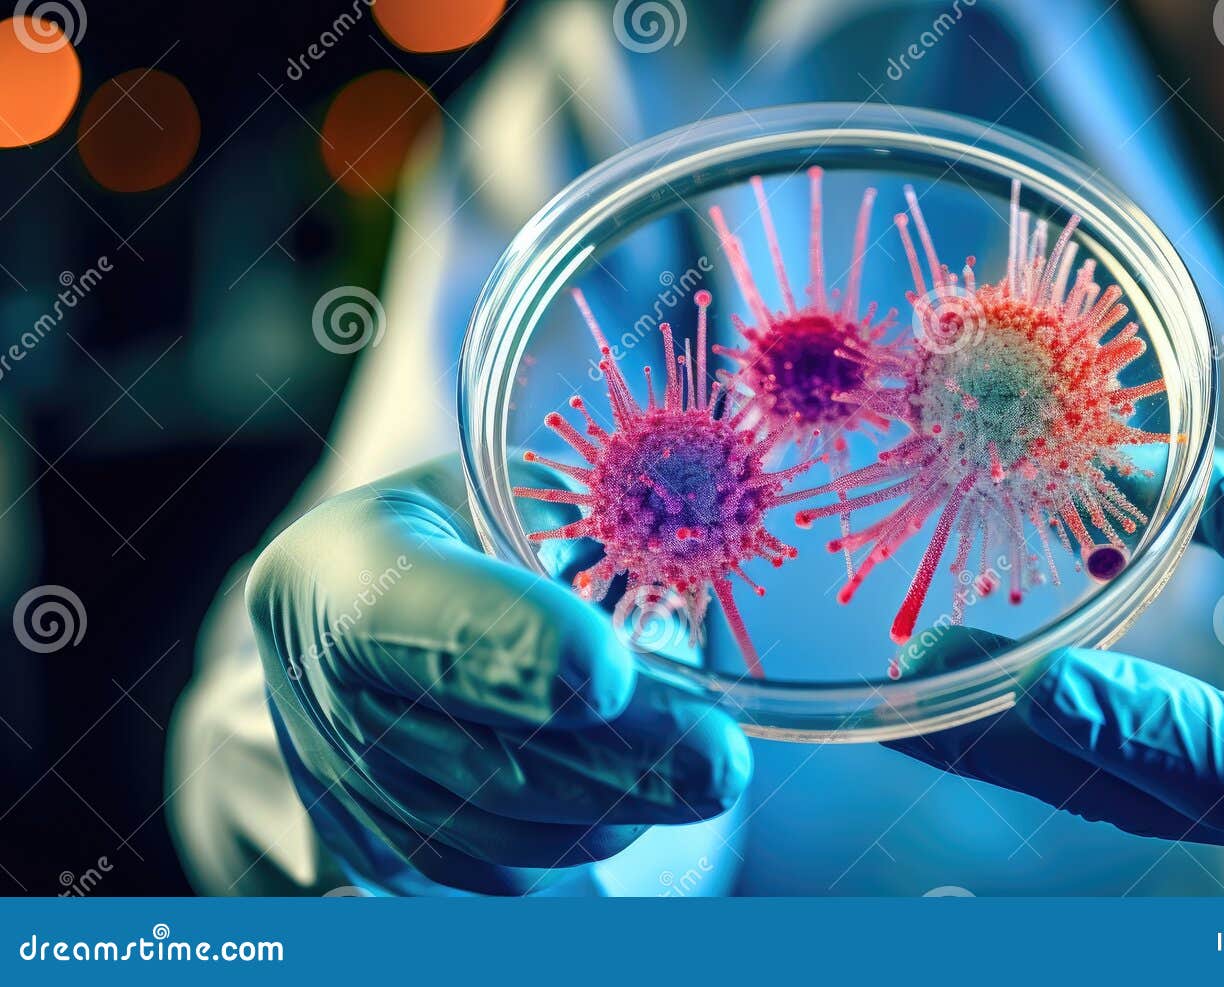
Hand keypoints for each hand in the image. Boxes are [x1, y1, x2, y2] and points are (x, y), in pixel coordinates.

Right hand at [247, 457, 750, 894]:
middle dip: (617, 763)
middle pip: (476, 750)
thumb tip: (681, 599)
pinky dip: (576, 842)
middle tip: (720, 762)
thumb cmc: (476, 531)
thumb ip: (584, 533)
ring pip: (493, 831)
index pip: (418, 615)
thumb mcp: (519, 493)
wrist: (381, 604)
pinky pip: (493, 872)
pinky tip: (630, 799)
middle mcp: (315, 680)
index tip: (611, 676)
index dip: (513, 651)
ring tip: (698, 770)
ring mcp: (337, 777)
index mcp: (343, 564)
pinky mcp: (373, 847)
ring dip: (614, 810)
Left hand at [888, 440, 1223, 867]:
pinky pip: (1123, 777)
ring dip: (1004, 747)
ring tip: (907, 686)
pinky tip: (963, 694)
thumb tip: (1204, 500)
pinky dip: (1040, 738)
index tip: (1047, 675)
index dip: (1144, 728)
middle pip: (1144, 797)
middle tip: (915, 680)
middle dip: (1022, 743)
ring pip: (1115, 798)